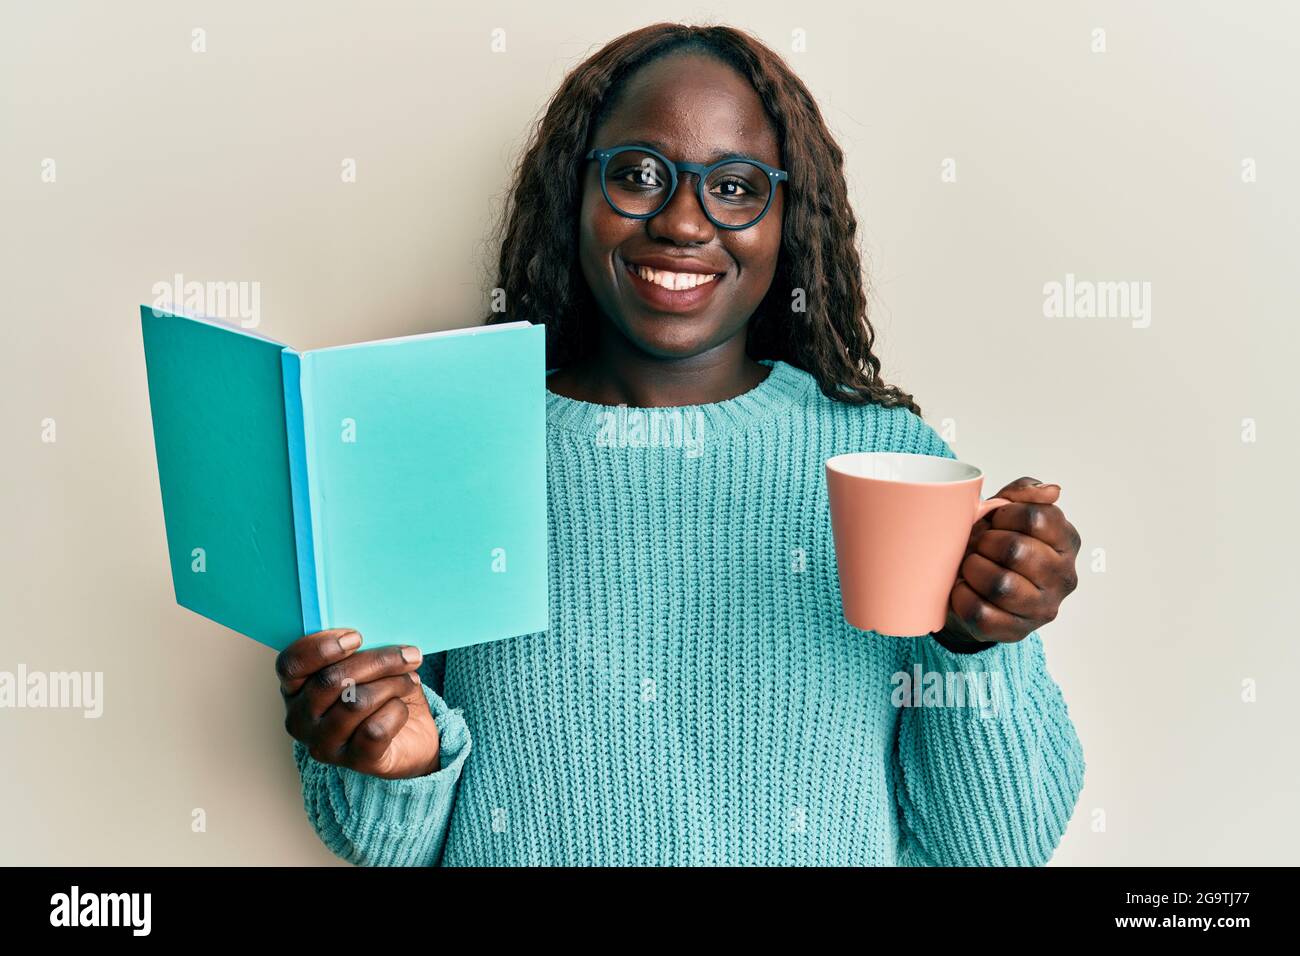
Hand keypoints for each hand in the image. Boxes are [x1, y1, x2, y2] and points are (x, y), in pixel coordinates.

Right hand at [277, 629, 440, 778]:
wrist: (412, 737)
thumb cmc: (382, 693)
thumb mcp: (366, 666)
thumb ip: (358, 650)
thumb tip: (373, 631)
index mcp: (295, 689)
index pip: (290, 664)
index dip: (321, 647)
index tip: (357, 636)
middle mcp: (301, 720)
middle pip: (331, 680)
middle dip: (377, 661)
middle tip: (408, 654)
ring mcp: (324, 745)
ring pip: (356, 702)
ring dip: (393, 684)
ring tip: (410, 679)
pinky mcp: (355, 762)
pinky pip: (375, 729)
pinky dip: (397, 711)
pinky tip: (402, 708)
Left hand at [938, 477, 1080, 646]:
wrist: (977, 587)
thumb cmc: (995, 543)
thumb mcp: (1009, 510)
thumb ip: (1025, 492)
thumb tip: (1051, 491)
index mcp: (1067, 542)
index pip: (1037, 518)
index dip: (1004, 515)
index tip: (994, 521)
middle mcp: (1064, 578)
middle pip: (1016, 550)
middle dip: (986, 542)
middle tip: (977, 544)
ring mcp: (1042, 609)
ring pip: (1000, 584)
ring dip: (974, 568)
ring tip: (970, 564)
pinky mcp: (1016, 631)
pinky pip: (981, 613)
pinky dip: (962, 596)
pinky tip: (962, 587)